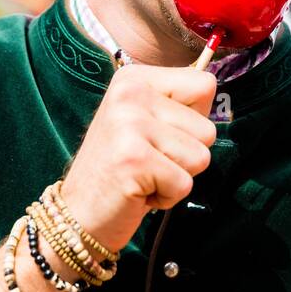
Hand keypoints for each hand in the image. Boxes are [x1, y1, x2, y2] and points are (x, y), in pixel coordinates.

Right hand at [59, 63, 217, 252]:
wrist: (78, 213)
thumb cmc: (122, 169)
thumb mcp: (146, 122)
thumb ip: (179, 106)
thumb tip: (212, 89)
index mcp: (134, 78)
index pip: (205, 85)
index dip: (196, 121)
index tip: (161, 135)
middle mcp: (130, 93)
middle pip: (207, 129)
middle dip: (186, 156)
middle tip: (149, 162)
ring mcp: (129, 124)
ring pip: (200, 157)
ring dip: (176, 176)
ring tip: (144, 175)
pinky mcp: (133, 159)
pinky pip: (184, 183)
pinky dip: (167, 197)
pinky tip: (138, 191)